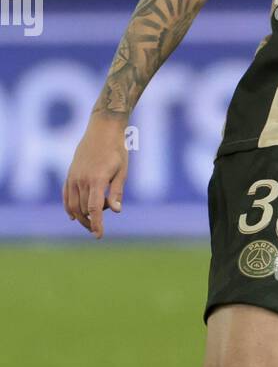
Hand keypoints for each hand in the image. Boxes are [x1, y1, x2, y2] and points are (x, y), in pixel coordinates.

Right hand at [63, 115, 127, 237]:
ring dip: (82, 216)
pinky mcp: (69, 174)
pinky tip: (73, 216)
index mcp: (97, 180)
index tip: (99, 236)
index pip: (94, 209)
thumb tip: (116, 211)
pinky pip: (66, 196)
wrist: (102, 130)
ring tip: (93, 217)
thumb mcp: (122, 171)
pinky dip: (69, 207)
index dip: (96, 224)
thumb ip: (117, 192)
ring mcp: (73, 177)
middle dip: (90, 222)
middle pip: (82, 210)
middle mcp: (82, 180)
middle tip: (100, 226)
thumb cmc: (117, 150)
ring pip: (73, 205)